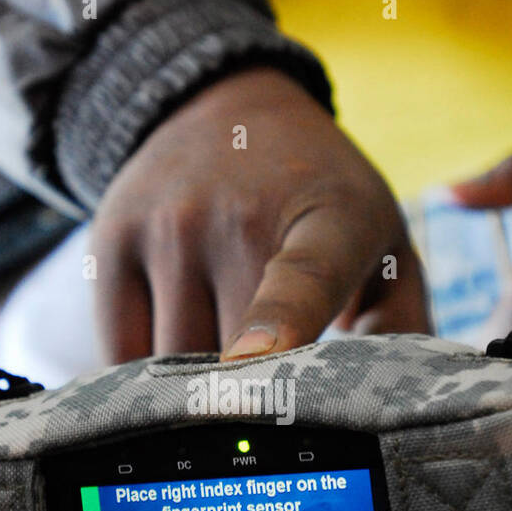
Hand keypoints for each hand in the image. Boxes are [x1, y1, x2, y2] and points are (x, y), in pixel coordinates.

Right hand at [88, 66, 427, 361]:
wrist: (225, 106)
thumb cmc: (321, 200)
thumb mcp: (381, 241)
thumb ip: (400, 324)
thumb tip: (384, 404)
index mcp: (331, 218)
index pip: (303, 277)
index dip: (277, 323)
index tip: (251, 359)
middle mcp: (240, 214)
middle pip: (232, 361)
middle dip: (251, 393)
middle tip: (271, 383)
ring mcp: (169, 226)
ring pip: (169, 366)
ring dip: (194, 386)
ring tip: (222, 350)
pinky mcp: (111, 242)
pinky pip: (120, 352)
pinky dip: (141, 375)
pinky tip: (172, 350)